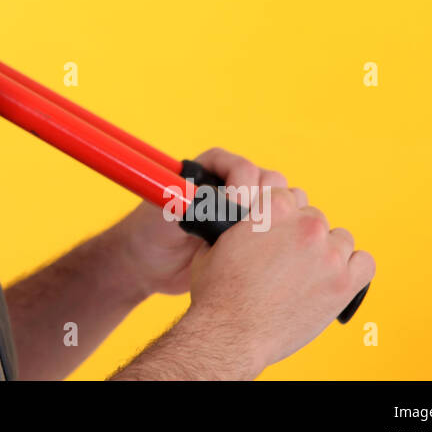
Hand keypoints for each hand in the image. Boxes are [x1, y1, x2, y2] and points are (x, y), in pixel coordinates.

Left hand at [121, 146, 292, 296]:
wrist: (149, 264)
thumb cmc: (151, 229)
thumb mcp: (169, 208)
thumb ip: (198, 200)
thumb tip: (231, 205)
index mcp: (211, 168)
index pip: (242, 166)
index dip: (242, 185)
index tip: (233, 207)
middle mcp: (233, 184)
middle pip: (270, 182)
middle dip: (263, 203)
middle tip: (245, 228)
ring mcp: (246, 210)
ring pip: (282, 203)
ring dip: (275, 219)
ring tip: (254, 242)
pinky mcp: (255, 235)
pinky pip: (282, 228)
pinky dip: (281, 236)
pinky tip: (265, 253)